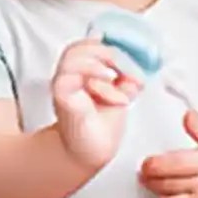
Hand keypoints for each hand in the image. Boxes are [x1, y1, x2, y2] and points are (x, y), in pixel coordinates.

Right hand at [52, 38, 142, 168]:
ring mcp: (63, 84)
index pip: (90, 44)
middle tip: (129, 68)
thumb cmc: (100, 125)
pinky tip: (109, 83)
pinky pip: (68, 76)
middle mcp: (69, 74)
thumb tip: (136, 69)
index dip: (112, 45)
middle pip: (80, 46)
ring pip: (73, 55)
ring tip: (118, 78)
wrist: (90, 153)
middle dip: (110, 52)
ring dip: (102, 62)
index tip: (135, 53)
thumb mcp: (120, 95)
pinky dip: (91, 74)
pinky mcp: (61, 96)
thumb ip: (126, 79)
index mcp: (82, 70)